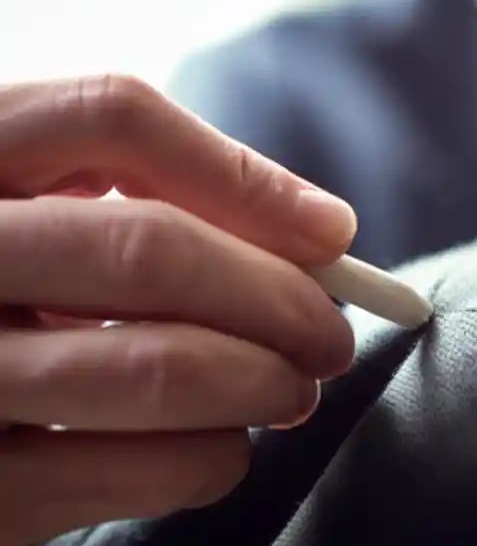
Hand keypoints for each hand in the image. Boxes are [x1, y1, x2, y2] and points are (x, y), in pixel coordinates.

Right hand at [0, 75, 357, 544]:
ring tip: (290, 392)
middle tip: (328, 337)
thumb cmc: (10, 284)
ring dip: (260, 383)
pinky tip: (218, 447)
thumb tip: (323, 233)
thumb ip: (154, 191)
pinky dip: (208, 460)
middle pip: (149, 248)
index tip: (332, 232)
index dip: (239, 175)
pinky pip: (126, 473)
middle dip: (276, 297)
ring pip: (152, 367)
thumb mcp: (40, 207)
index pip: (111, 115)